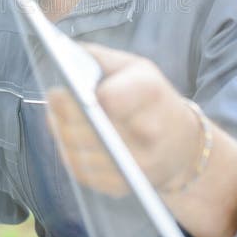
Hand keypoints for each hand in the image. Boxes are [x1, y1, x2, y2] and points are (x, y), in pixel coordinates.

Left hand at [47, 43, 200, 196]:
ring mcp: (139, 163)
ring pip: (82, 152)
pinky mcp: (127, 185)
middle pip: (90, 126)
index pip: (109, 98)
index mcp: (152, 93)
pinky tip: (67, 141)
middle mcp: (150, 131)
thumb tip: (61, 51)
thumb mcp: (137, 68)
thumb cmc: (154, 99)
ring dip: (62, 135)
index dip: (81, 97)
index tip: (60, 90)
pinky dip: (71, 156)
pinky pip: (85, 173)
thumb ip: (100, 58)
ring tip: (54, 119)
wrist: (184, 146)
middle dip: (64, 114)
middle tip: (52, 100)